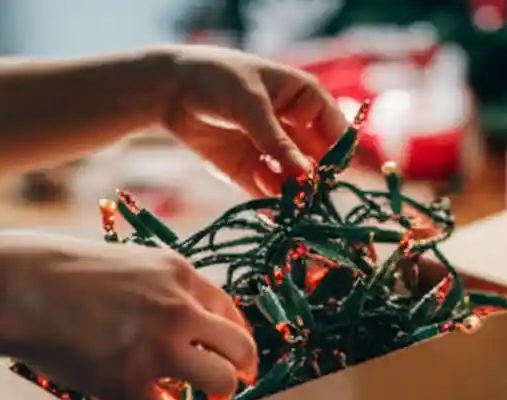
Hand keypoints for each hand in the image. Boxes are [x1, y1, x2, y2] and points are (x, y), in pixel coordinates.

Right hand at [0, 234, 256, 399]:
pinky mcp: (131, 380)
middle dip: (242, 368)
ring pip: (220, 380)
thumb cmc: (65, 274)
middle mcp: (178, 309)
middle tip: (233, 382)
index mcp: (178, 275)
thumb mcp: (131, 262)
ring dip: (219, 393)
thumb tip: (189, 317)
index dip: (235, 336)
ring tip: (209, 399)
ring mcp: (157, 346)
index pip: (230, 311)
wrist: (21, 287)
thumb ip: (164, 288)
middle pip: (239, 347)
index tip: (235, 351)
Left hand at [157, 46, 348, 196]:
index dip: (337, 154)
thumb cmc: (216, 80)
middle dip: (313, 182)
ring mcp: (274, 152)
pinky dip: (270, 203)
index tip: (329, 175)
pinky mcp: (250, 171)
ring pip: (294, 181)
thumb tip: (306, 175)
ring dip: (292, 196)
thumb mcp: (249, 106)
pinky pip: (268, 192)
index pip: (336, 131)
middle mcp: (295, 129)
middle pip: (317, 162)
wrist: (170, 89)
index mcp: (306, 100)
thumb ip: (277, 142)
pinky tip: (271, 213)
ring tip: (285, 206)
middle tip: (306, 198)